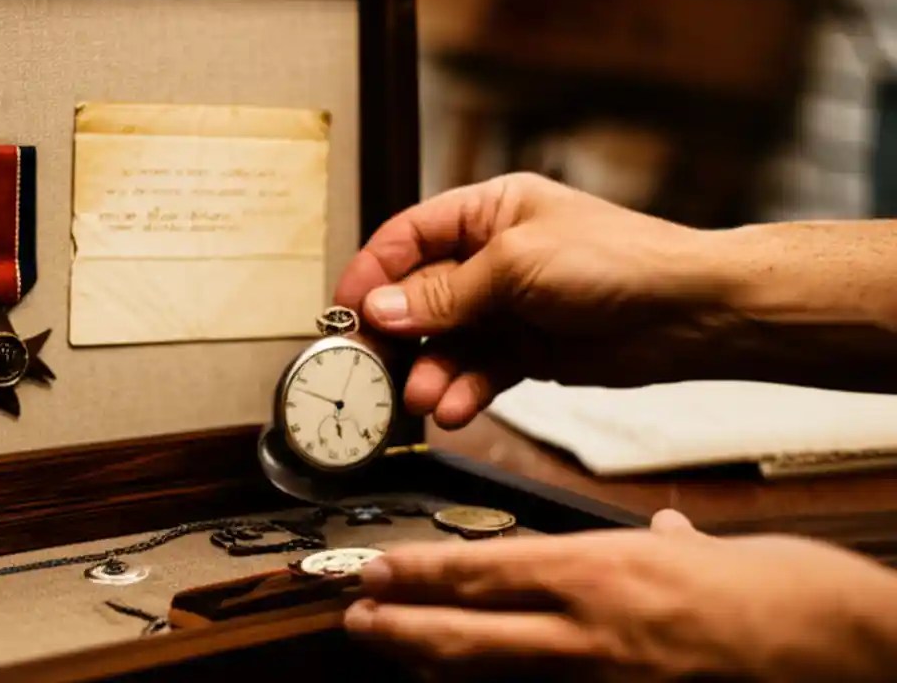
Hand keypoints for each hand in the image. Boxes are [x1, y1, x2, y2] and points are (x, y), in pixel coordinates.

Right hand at [333, 172, 732, 429]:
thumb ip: (445, 293)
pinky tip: (456, 407)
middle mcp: (492, 258)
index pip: (409, 237)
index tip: (345, 310)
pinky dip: (463, 390)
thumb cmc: (621, 261)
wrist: (689, 314)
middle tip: (370, 367)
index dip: (372, 272)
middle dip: (397, 335)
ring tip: (423, 397)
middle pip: (419, 296)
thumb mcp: (517, 265)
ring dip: (430, 371)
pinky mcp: (526, 350)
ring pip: (446, 342)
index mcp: (488, 212)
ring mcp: (507, 306)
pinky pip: (477, 371)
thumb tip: (382, 309)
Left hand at [343, 511, 896, 681]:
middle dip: (402, 629)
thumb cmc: (789, 598)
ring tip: (396, 656)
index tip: (375, 569)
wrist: (854, 655)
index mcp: (606, 572)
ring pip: (496, 679)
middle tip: (356, 619)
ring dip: (437, 668)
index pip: (486, 570)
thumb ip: (670, 546)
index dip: (419, 574)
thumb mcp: (716, 550)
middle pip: (470, 635)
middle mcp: (594, 632)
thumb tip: (660, 534)